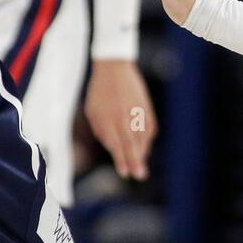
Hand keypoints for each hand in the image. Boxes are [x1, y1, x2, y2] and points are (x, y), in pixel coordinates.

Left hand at [83, 58, 156, 179]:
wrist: (114, 67)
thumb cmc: (99, 92)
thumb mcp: (92, 111)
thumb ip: (101, 130)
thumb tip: (113, 148)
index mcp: (106, 117)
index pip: (115, 143)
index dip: (121, 159)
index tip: (124, 172)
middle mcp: (122, 115)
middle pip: (131, 142)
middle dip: (135, 161)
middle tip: (140, 175)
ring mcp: (136, 110)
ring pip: (142, 136)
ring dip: (142, 152)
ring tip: (140, 165)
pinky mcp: (145, 106)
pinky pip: (149, 127)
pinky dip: (148, 139)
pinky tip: (144, 147)